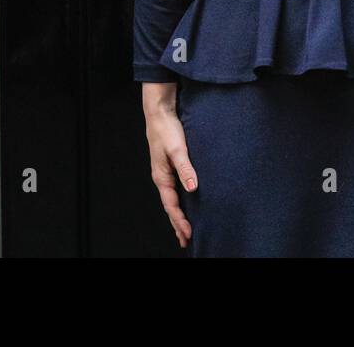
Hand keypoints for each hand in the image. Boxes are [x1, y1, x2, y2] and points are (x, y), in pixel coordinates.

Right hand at [143, 89, 197, 248]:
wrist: (160, 113)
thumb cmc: (167, 130)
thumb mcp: (177, 149)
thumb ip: (185, 168)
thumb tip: (193, 189)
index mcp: (161, 177)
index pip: (171, 205)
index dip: (180, 220)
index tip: (189, 234)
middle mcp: (162, 178)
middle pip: (170, 206)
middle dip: (177, 224)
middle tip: (186, 241)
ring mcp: (165, 173)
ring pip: (172, 199)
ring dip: (178, 215)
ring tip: (185, 230)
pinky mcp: (170, 166)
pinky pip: (175, 190)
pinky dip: (180, 201)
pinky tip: (186, 204)